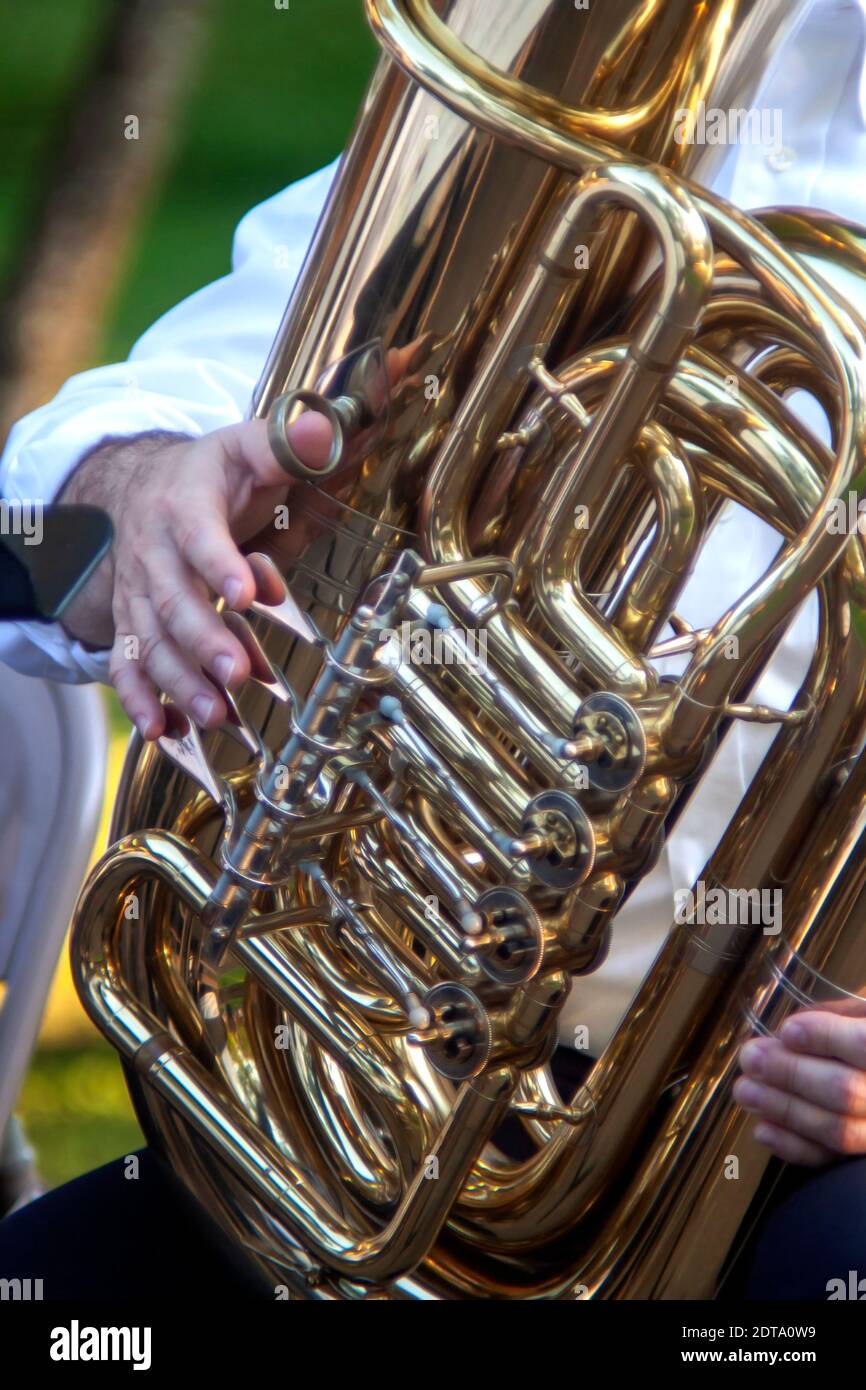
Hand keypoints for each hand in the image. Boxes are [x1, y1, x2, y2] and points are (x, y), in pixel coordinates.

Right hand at [59, 413, 330, 737]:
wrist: (144, 486)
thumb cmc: (211, 475)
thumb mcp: (247, 447)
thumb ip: (286, 444)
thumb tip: (322, 432)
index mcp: (183, 505)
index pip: (198, 534)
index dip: (219, 563)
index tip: (245, 593)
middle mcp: (153, 553)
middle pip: (171, 599)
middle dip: (202, 639)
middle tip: (235, 673)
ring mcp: (138, 593)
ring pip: (151, 640)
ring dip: (179, 680)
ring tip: (215, 713)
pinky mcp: (133, 623)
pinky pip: (128, 664)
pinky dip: (140, 699)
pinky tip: (164, 731)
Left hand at [735, 1004, 865, 1164]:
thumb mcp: (863, 1011)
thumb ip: (836, 1016)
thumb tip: (789, 1034)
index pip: (864, 1044)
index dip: (825, 1038)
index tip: (788, 1031)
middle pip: (845, 1091)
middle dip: (790, 1074)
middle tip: (750, 1057)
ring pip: (839, 1131)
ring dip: (783, 1109)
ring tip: (744, 1090)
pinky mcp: (865, 1158)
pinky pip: (832, 1159)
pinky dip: (794, 1147)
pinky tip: (763, 1128)